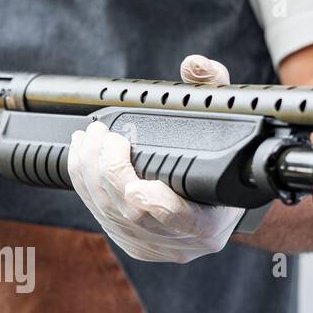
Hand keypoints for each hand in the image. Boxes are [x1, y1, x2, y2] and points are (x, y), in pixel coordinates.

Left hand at [68, 53, 244, 262]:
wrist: (221, 204)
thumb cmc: (226, 162)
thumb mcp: (230, 122)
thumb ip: (213, 89)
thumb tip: (193, 65)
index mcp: (211, 222)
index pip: (181, 218)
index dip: (156, 203)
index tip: (138, 182)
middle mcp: (182, 242)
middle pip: (132, 213)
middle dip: (107, 171)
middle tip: (100, 135)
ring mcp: (154, 246)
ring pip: (110, 214)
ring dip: (89, 174)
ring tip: (87, 139)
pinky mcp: (132, 244)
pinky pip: (100, 217)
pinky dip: (85, 186)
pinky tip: (82, 159)